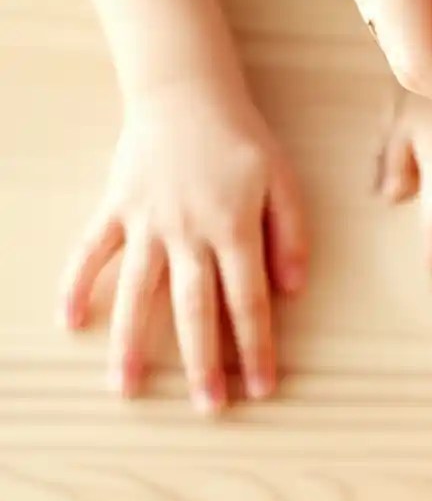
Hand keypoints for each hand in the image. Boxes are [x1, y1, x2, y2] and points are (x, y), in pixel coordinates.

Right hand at [60, 79, 306, 413]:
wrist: (186, 93)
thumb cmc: (242, 140)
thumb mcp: (283, 181)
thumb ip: (291, 235)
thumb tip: (292, 290)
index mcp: (234, 229)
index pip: (248, 301)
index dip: (256, 347)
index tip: (261, 387)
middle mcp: (188, 233)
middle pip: (195, 309)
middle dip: (203, 362)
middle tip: (208, 407)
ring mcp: (146, 222)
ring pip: (137, 292)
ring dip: (131, 342)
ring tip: (127, 389)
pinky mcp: (115, 208)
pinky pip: (91, 252)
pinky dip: (77, 285)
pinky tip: (71, 322)